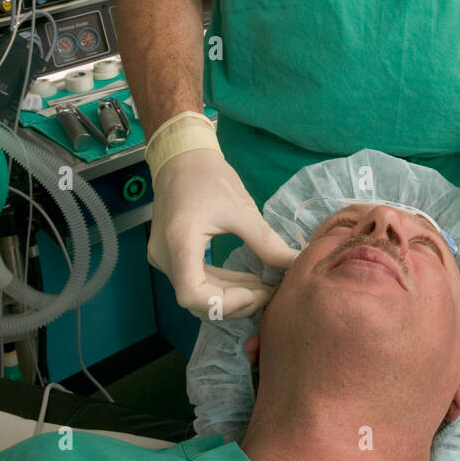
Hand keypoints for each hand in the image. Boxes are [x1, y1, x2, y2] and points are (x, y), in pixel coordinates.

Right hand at [147, 147, 296, 319]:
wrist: (181, 158)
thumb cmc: (210, 178)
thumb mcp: (242, 209)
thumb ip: (267, 243)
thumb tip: (297, 262)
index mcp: (179, 242)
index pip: (194, 296)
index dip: (228, 303)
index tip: (258, 291)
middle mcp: (164, 256)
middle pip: (197, 299)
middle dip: (236, 301)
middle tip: (269, 292)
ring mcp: (162, 258)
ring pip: (197, 292)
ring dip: (230, 294)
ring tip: (262, 286)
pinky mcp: (168, 256)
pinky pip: (194, 279)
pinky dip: (219, 284)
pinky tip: (245, 280)